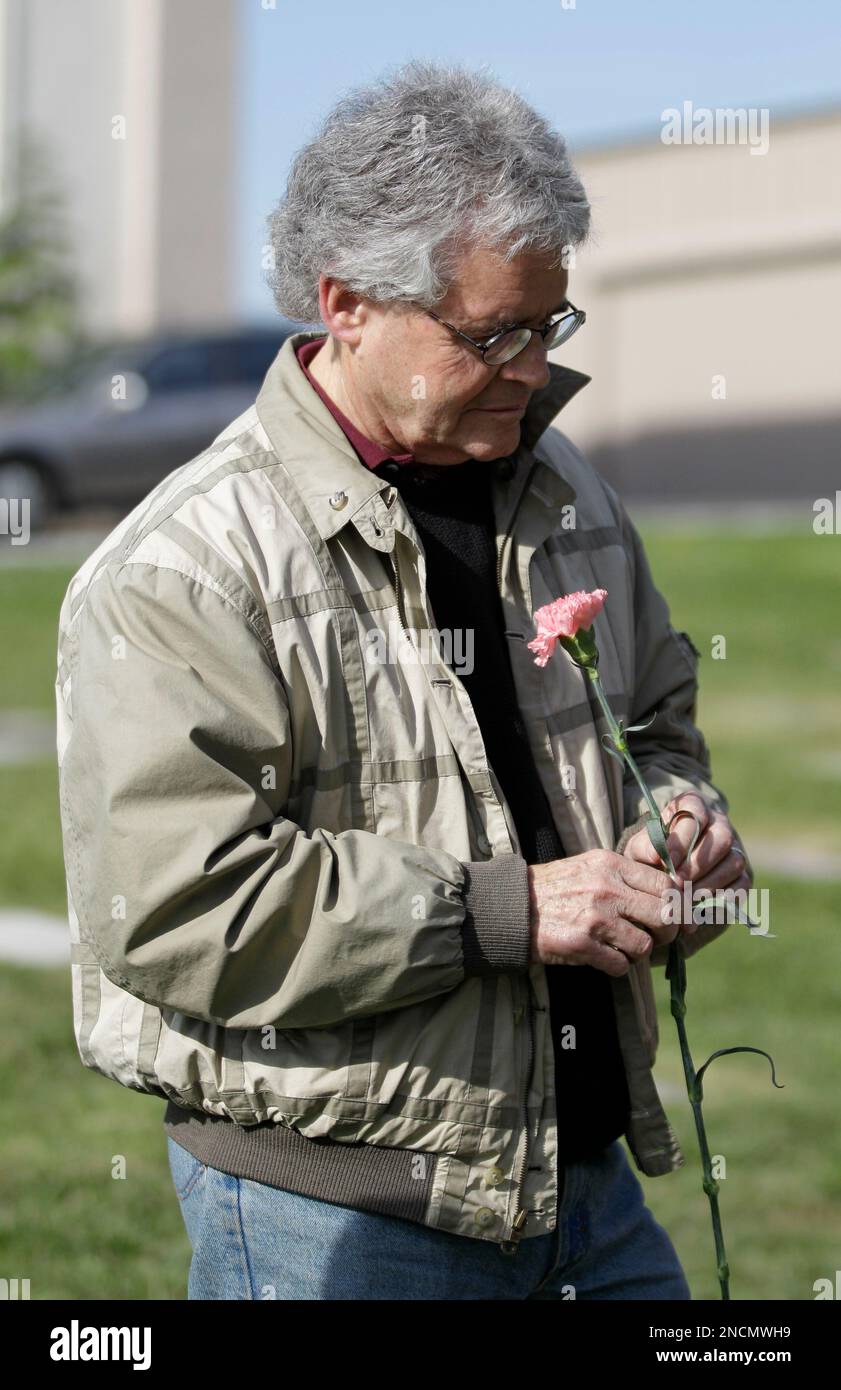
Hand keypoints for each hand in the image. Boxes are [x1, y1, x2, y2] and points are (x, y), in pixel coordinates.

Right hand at [527, 849, 679, 976]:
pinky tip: (604, 957)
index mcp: (611, 864)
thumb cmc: (556, 887)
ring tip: (622, 947)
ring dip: (638, 952)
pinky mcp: (583, 945)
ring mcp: (595, 918)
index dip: (674, 903)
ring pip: (645, 945)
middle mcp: (607, 888)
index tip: (669, 914)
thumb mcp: (591, 865)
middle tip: (655, 936)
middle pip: (665, 915)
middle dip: (667, 932)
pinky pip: (621, 965)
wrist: (513, 906)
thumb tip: (669, 892)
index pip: (666, 884)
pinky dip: (617, 966)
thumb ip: (625, 875)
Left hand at [620, 791, 753, 896]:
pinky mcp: (742, 873)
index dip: (683, 840)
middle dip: (698, 863)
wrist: (661, 869)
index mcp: (693, 806)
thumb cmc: (650, 852)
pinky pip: (742, 884)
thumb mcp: (640, 846)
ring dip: (710, 882)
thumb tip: (654, 855)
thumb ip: (644, 847)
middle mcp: (718, 823)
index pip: (696, 816)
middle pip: (722, 838)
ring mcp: (734, 848)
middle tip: (677, 883)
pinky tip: (702, 907)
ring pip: (734, 861)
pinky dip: (724, 897)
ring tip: (686, 898)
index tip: (666, 861)